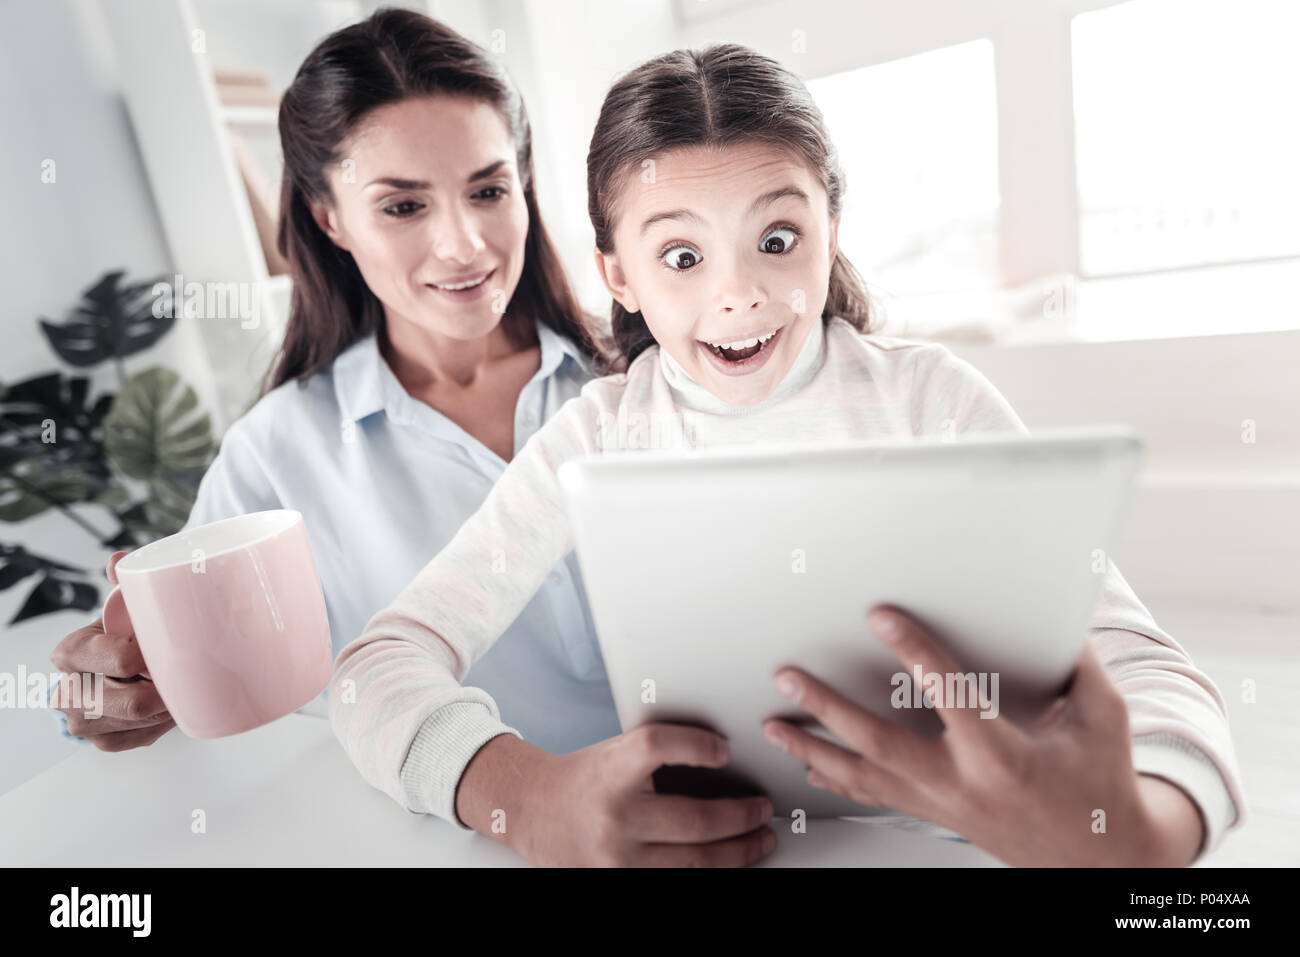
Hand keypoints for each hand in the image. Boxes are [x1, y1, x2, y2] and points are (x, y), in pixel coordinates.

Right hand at [48, 550, 174, 750]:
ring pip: (144, 721)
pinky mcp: (107, 742)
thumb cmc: (125, 633)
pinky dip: (165, 720)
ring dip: (171, 703)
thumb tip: (119, 561)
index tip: (170, 647)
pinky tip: (173, 702)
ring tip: (186, 683)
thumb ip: (124, 584)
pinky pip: (146, 735)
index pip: (117, 660)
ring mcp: (87, 722)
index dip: (149, 657)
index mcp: (72, 653)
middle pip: (134, 701)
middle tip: (191, 671)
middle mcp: (71, 692)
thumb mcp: (125, 607)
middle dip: (169, 687)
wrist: (117, 668)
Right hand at [456, 725, 777, 866]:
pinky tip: (728, 861)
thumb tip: (722, 754)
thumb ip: (659, 753)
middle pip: (694, 820)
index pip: (655, 747)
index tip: (725, 749)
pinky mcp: (619, 880)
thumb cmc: (583, 778)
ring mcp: (617, 858)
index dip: (694, 745)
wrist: (533, 812)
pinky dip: (710, 871)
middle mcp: (614, 817)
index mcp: (610, 772)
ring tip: (759, 838)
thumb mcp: (615, 753)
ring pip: (696, 861)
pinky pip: (678, 879)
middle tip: (762, 809)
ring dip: (738, 851)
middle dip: (741, 816)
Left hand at [760, 604, 1204, 866]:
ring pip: (863, 776)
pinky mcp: (933, 815)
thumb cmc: (1098, 786)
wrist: (1097, 857)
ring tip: (774, 725)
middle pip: (879, 743)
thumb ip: (1078, 664)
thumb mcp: (1102, 718)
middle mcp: (961, 783)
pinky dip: (834, 779)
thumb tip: (1062, 610)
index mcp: (1001, 754)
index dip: (911, 649)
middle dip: (827, 708)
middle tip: (790, 678)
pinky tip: (807, 764)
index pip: (947, 692)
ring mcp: (940, 805)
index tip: (880, 616)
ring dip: (813, 748)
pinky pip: (873, 796)